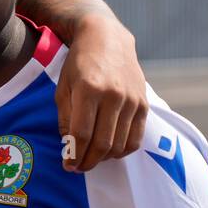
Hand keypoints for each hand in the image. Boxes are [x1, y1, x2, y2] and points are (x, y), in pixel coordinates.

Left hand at [55, 13, 147, 171]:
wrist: (107, 39)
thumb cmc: (78, 64)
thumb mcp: (63, 87)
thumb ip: (65, 117)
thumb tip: (69, 147)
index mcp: (89, 89)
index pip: (82, 133)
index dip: (74, 154)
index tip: (67, 166)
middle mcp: (113, 95)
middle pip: (102, 142)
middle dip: (88, 161)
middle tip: (78, 168)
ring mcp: (132, 100)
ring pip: (120, 143)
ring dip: (104, 158)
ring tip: (91, 160)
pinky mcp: (144, 103)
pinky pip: (136, 137)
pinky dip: (123, 150)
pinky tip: (110, 152)